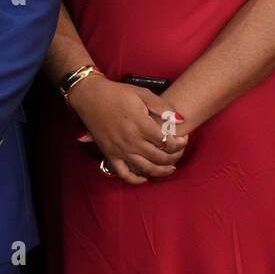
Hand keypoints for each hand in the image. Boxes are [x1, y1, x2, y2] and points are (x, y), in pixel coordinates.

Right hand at [69, 77, 187, 184]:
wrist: (91, 96)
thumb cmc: (118, 93)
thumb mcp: (142, 93)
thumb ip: (163, 106)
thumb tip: (181, 119)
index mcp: (141, 125)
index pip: (167, 142)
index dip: (179, 143)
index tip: (183, 139)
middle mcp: (132, 141)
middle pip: (159, 158)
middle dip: (174, 157)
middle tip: (179, 153)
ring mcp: (120, 150)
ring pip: (146, 169)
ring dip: (161, 172)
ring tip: (170, 169)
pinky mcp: (110, 155)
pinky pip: (124, 174)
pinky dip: (136, 180)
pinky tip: (145, 178)